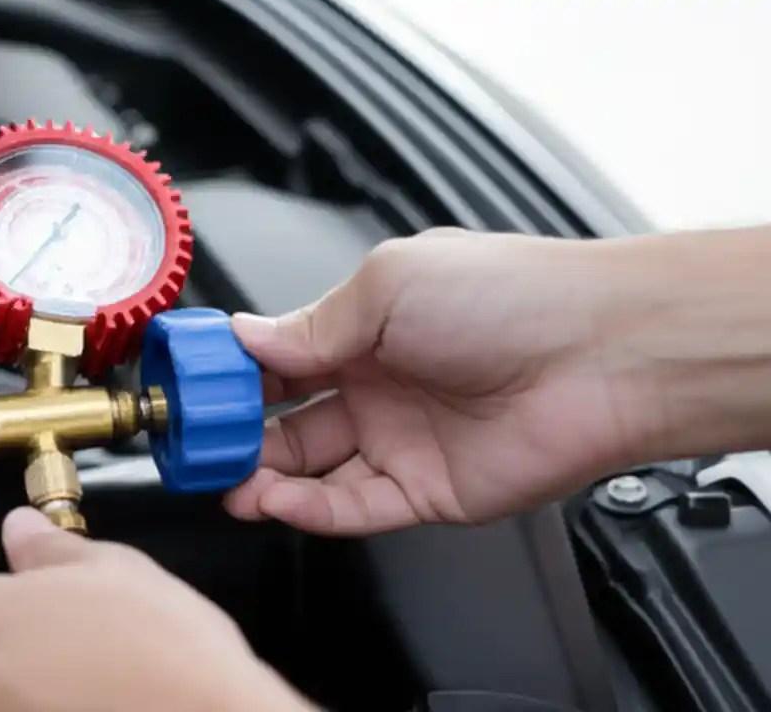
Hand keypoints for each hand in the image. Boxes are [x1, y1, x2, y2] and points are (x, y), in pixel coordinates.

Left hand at [0, 508, 313, 711]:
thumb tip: (25, 531)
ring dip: (20, 694)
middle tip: (71, 648)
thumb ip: (49, 549)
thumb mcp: (112, 570)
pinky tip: (83, 708)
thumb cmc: (163, 661)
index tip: (38, 609)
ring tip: (86, 687)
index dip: (6, 602)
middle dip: (11, 650)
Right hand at [225, 227, 686, 533]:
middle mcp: (378, 385)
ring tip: (226, 479)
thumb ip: (311, 326)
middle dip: (238, 433)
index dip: (234, 374)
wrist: (601, 353)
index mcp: (366, 327)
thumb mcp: (388, 286)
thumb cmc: (511, 296)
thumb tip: (245, 336)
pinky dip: (309, 508)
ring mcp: (400, 441)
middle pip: (287, 420)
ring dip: (264, 477)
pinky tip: (276, 498)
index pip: (281, 357)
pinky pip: (353, 508)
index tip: (191, 387)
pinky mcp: (425, 491)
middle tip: (197, 442)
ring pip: (312, 470)